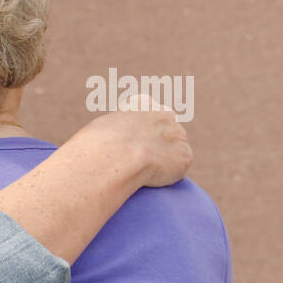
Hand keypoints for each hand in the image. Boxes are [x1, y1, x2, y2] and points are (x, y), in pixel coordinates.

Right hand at [78, 96, 192, 187]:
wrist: (115, 156)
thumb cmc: (98, 146)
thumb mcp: (99, 131)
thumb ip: (116, 133)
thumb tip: (116, 148)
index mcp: (141, 103)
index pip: (147, 115)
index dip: (139, 134)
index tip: (130, 146)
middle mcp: (164, 114)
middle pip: (166, 132)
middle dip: (157, 146)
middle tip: (138, 163)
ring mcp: (178, 135)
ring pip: (174, 151)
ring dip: (162, 162)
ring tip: (140, 172)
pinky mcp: (184, 156)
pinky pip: (178, 170)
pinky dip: (166, 177)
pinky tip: (150, 178)